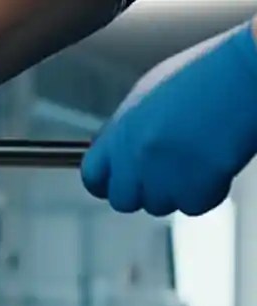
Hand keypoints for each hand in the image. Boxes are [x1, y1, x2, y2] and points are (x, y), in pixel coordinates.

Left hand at [82, 22, 256, 216]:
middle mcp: (133, 157)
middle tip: (168, 173)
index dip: (107, 183)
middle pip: (124, 200)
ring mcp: (162, 175)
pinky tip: (217, 166)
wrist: (246, 71)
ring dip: (177, 190)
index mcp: (119, 131)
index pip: (93, 176)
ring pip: (159, 205)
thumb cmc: (208, 72)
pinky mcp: (194, 187)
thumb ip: (129, 128)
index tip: (118, 183)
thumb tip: (120, 149)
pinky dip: (207, 192)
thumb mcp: (150, 93)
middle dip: (144, 191)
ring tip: (198, 159)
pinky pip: (194, 206)